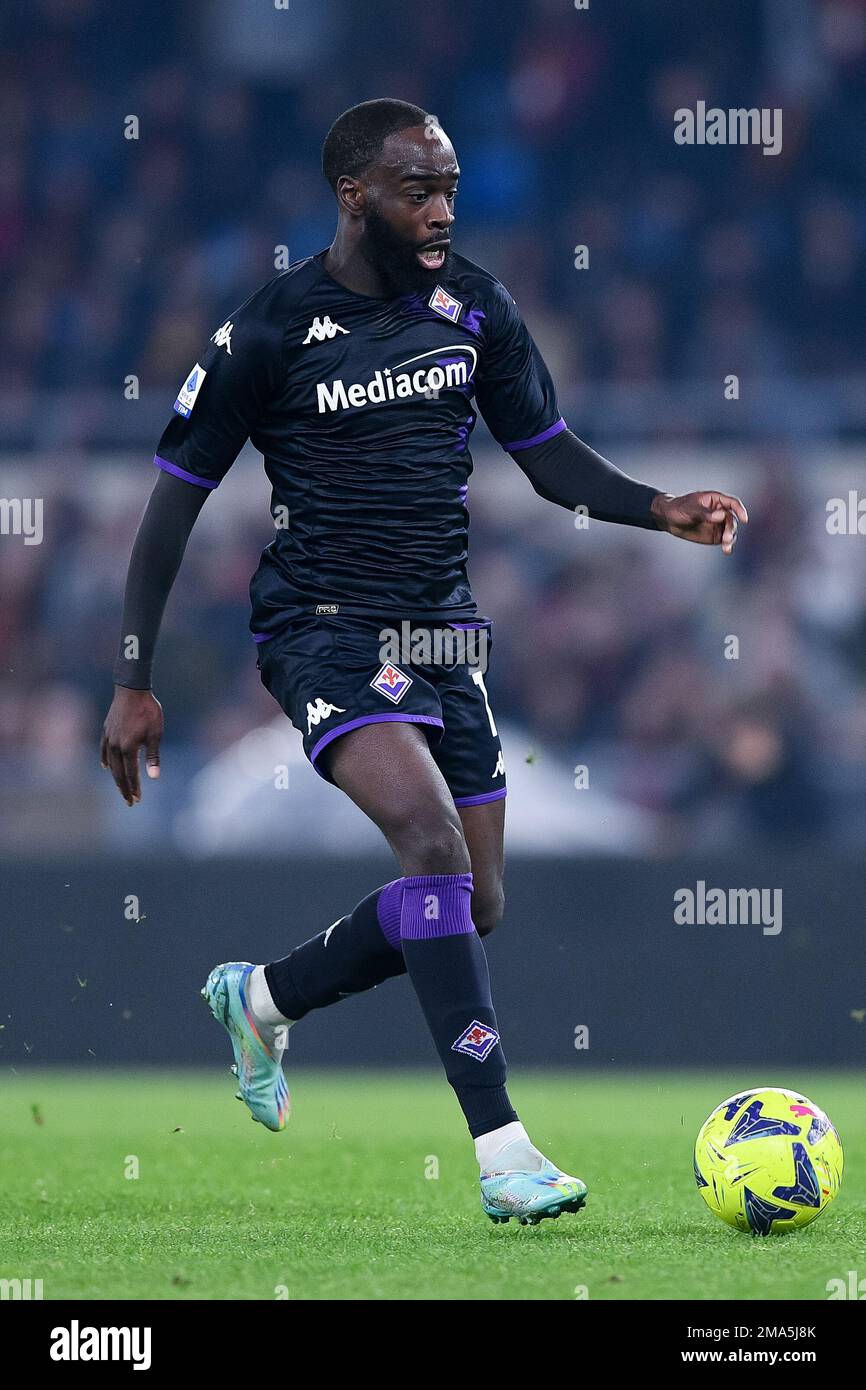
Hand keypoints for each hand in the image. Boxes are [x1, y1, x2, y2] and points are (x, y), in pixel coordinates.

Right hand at [100, 688, 163, 805]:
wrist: (132, 690)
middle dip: (124, 788)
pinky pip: (104, 750)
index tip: (136, 800)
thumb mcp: (156, 734)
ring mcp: (108, 738)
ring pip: (110, 764)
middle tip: (129, 801)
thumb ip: (153, 757)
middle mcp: (115, 746)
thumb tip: (154, 777)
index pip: (130, 774)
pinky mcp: (106, 731)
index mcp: (128, 748)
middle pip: (118, 773)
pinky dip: (105, 760)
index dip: (134, 788)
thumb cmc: (148, 711)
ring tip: (121, 788)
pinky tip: (106, 767)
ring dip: (116, 777)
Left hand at [651, 490, 747, 554]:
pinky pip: (725, 540)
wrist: (669, 519)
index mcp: (716, 500)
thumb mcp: (690, 509)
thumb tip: (721, 516)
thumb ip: (705, 513)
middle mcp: (720, 511)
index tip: (744, 519)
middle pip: (732, 519)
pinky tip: (727, 550)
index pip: (733, 503)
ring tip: (726, 546)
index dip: (740, 510)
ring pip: (731, 531)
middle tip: (726, 538)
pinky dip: (728, 545)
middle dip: (731, 529)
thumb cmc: (679, 509)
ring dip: (731, 538)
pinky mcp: (715, 536)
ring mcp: (719, 524)